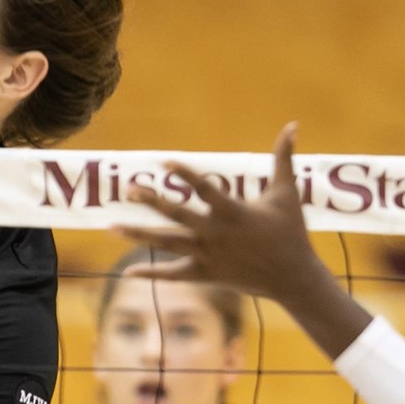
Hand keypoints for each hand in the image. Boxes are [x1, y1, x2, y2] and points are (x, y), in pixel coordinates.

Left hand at [116, 123, 321, 300]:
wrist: (293, 278)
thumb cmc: (291, 232)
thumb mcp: (287, 192)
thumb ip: (284, 158)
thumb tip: (293, 125)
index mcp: (234, 212)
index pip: (204, 189)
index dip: (184, 174)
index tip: (164, 161)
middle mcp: (216, 234)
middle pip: (177, 216)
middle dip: (152, 202)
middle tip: (129, 190)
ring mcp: (209, 256)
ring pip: (167, 244)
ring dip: (138, 235)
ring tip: (111, 226)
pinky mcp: (206, 274)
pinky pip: (173, 274)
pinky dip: (151, 274)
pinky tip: (128, 271)